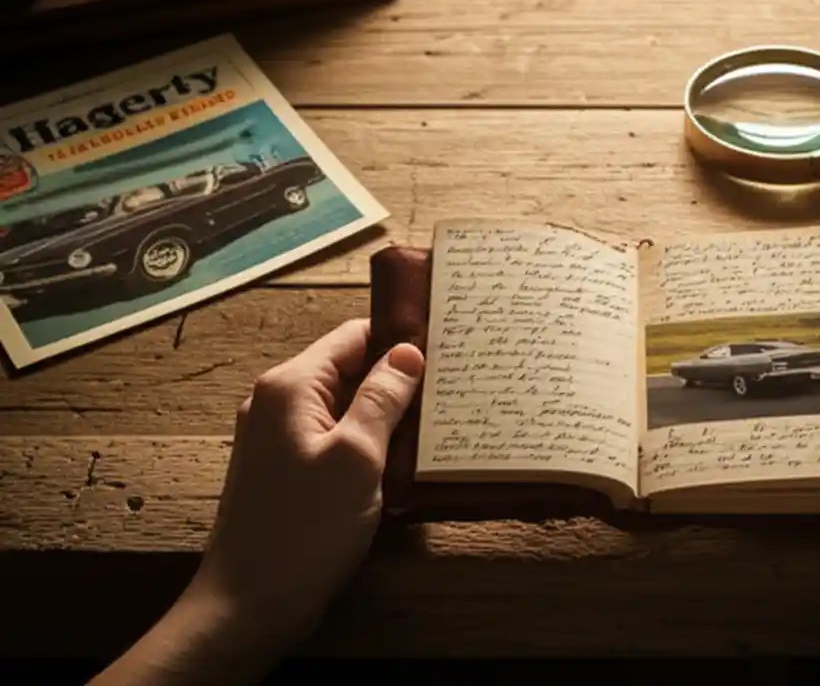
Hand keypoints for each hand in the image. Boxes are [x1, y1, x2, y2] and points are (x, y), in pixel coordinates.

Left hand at [93, 320, 423, 684]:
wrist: (250, 602)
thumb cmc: (305, 528)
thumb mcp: (357, 457)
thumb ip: (383, 399)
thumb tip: (408, 351)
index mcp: (291, 386)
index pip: (354, 336)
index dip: (399, 339)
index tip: (446, 351)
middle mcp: (277, 401)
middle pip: (349, 368)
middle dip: (396, 379)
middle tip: (450, 392)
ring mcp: (277, 436)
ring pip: (343, 405)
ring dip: (384, 415)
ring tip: (432, 426)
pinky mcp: (284, 468)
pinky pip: (332, 437)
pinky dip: (365, 442)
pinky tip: (397, 462)